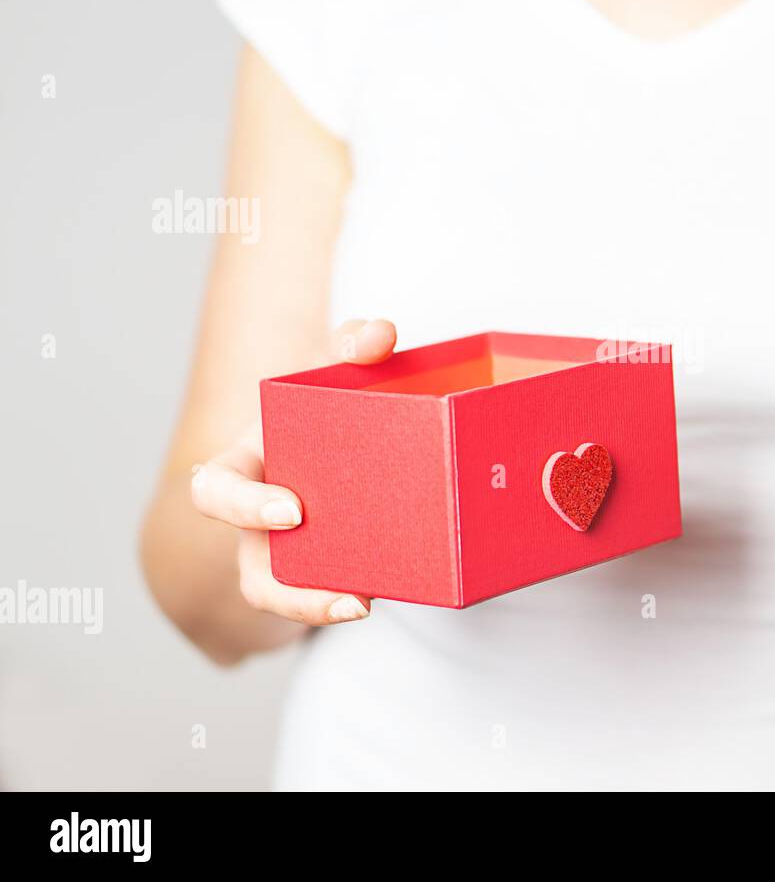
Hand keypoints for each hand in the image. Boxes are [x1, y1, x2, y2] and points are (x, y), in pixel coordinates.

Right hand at [189, 319, 397, 625]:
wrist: (349, 434)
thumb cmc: (329, 402)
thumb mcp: (337, 370)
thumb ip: (354, 344)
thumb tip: (379, 336)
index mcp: (249, 465)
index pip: (216, 491)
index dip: (244, 506)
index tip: (292, 511)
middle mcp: (261, 517)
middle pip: (253, 572)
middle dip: (289, 593)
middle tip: (349, 596)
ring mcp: (291, 550)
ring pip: (285, 597)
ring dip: (318, 611)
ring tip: (365, 609)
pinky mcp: (327, 568)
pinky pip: (327, 595)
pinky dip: (347, 601)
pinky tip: (386, 596)